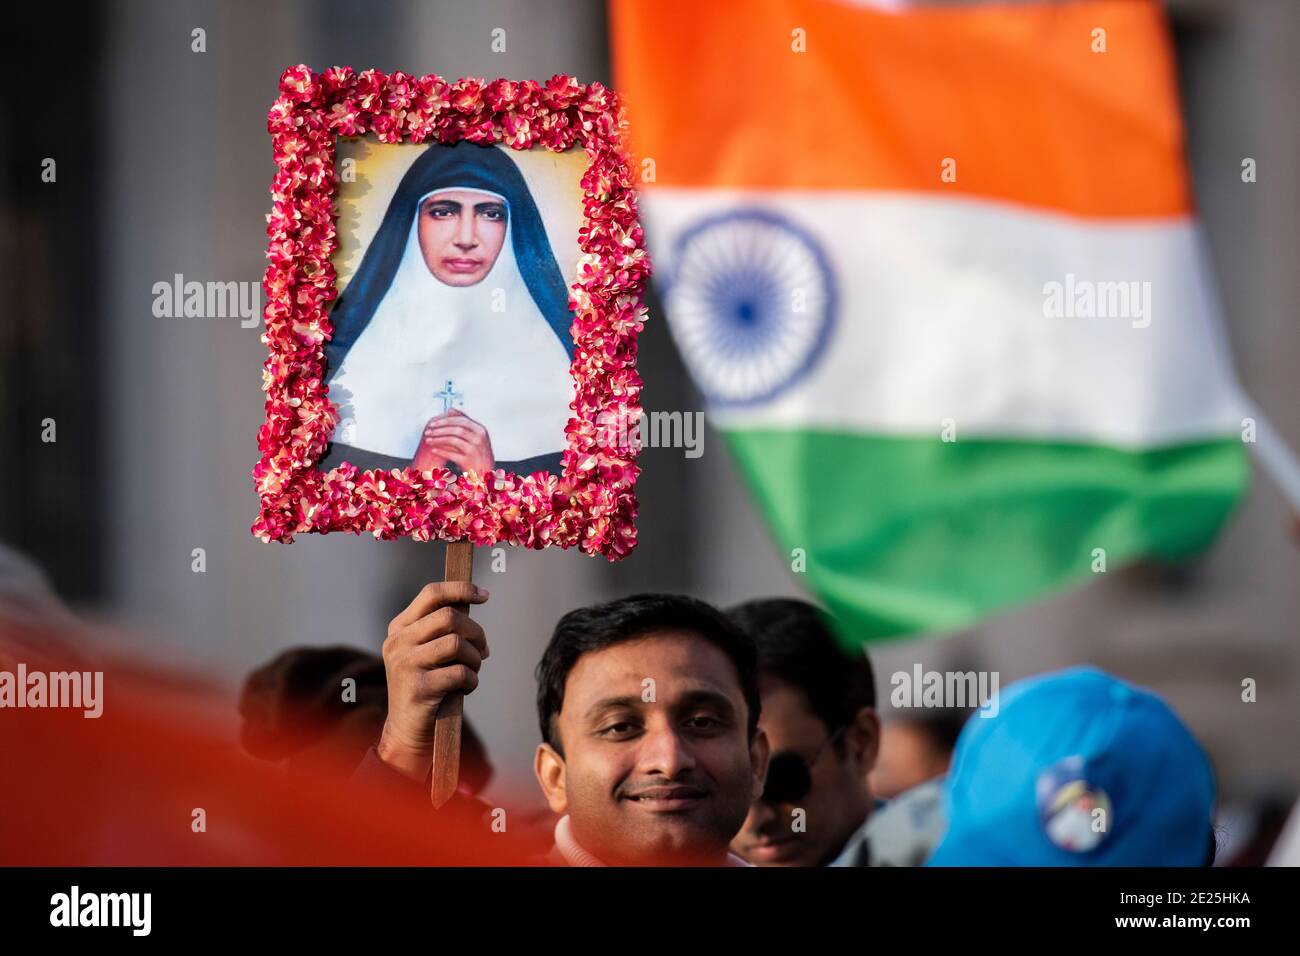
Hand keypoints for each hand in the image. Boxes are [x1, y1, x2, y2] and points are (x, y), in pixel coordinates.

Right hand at [376, 581, 489, 781]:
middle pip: (450, 617)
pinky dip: (472, 680)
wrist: (407, 731)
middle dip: (476, 632)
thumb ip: (444, 628)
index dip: (461, 590)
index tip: (484, 595)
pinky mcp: (418, 688)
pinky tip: (466, 688)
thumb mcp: (428, 652)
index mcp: (399, 628)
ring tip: (473, 670)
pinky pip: (460, 672)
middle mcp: (397, 642)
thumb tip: (475, 600)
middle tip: (484, 650)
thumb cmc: (427, 686)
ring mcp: (405, 664)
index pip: (431, 594)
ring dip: (475, 658)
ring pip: (456, 643)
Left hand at [417, 410, 493, 474]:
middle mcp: (479, 439)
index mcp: (481, 430)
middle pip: (456, 429)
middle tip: (428, 431)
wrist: (486, 474)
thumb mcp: (475, 435)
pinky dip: (441, 451)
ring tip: (428, 440)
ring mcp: (475, 450)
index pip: (461, 420)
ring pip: (453, 440)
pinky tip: (433, 450)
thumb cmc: (478, 453)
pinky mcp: (469, 461)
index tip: (432, 423)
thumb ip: (464, 422)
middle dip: (440, 429)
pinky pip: (452, 454)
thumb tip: (450, 409)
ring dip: (438, 439)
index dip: (445, 420)